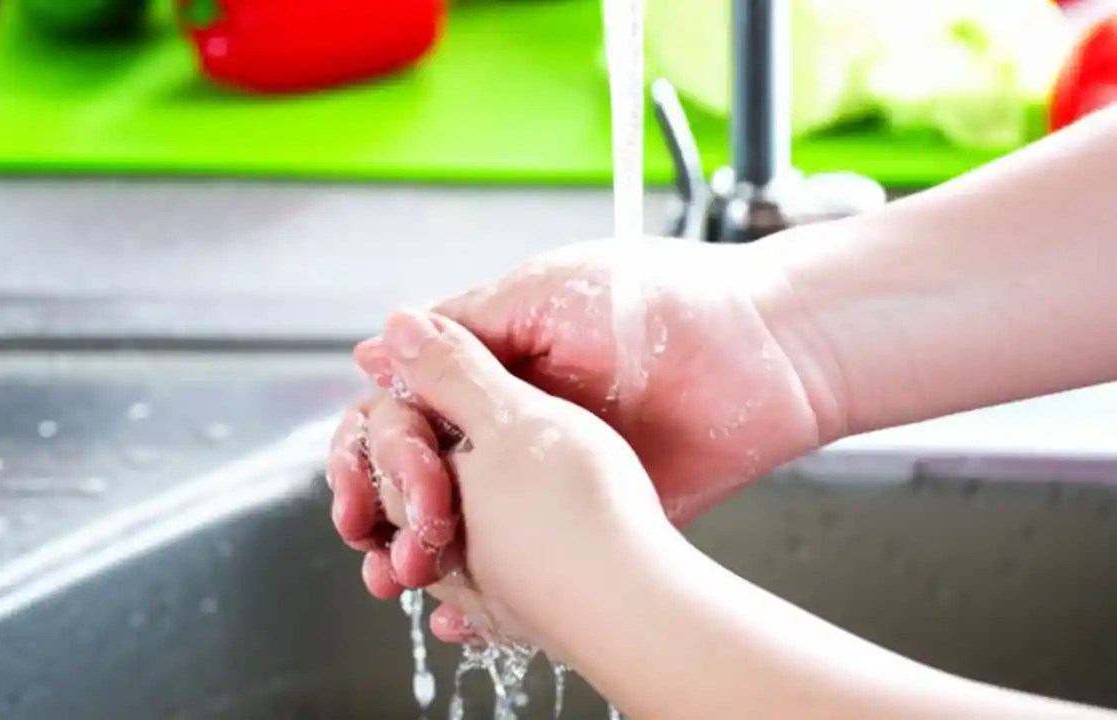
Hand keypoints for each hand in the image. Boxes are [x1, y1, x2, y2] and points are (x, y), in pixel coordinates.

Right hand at [371, 311, 669, 651]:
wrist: (768, 350)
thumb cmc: (664, 302)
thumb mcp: (548, 295)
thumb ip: (466, 331)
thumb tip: (380, 346)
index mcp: (492, 366)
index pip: (406, 410)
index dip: (374, 450)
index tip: (361, 487)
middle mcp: (512, 420)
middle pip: (421, 471)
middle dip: (389, 509)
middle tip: (384, 541)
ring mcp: (549, 472)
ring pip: (463, 521)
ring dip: (422, 553)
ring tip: (406, 579)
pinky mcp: (593, 516)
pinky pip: (528, 561)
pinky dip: (488, 593)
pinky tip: (462, 613)